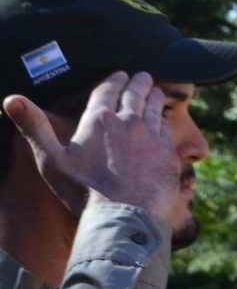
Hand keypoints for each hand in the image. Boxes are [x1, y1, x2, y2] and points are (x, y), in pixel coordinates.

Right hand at [3, 71, 179, 221]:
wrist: (123, 215)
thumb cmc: (82, 190)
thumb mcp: (51, 159)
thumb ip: (34, 127)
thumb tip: (10, 99)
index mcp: (99, 120)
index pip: (108, 90)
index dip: (114, 80)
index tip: (120, 73)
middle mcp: (129, 122)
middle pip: (136, 95)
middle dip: (138, 83)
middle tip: (142, 76)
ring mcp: (152, 137)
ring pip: (155, 109)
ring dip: (154, 98)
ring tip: (155, 92)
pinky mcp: (168, 154)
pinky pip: (167, 131)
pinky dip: (164, 122)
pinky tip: (163, 122)